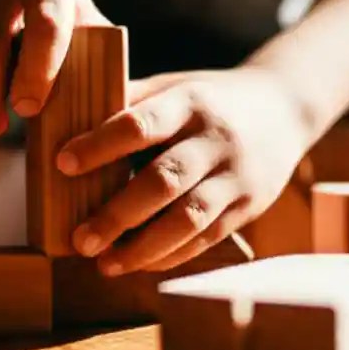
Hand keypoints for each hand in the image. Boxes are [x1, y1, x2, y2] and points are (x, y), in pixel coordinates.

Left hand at [56, 67, 311, 274]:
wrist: (285, 108)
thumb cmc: (210, 99)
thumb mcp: (175, 86)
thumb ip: (130, 102)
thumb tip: (66, 116)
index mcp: (190, 101)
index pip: (142, 123)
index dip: (101, 144)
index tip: (63, 164)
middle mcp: (216, 138)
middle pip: (164, 180)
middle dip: (118, 214)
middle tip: (79, 239)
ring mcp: (236, 175)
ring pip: (189, 218)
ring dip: (143, 247)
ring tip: (104, 263)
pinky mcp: (248, 206)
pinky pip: (207, 238)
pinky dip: (170, 255)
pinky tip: (138, 263)